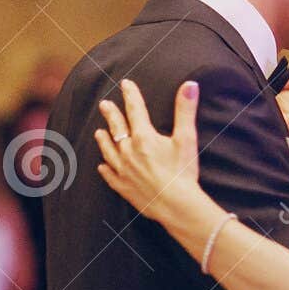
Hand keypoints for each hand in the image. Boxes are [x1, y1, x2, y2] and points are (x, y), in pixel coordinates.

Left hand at [95, 78, 202, 223]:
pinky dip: (105, 170)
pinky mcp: (124, 187)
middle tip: (104, 105)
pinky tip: (102, 166)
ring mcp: (124, 170)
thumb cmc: (182, 172)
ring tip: (99, 132)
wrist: (176, 205)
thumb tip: (190, 85)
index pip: (135, 110)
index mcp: (144, 137)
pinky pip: (110, 176)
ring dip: (104, 140)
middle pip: (117, 128)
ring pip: (109, 151)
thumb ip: (185, 110)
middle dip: (111, 114)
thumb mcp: (186, 138)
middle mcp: (129, 151)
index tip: (125, 84)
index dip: (131, 95)